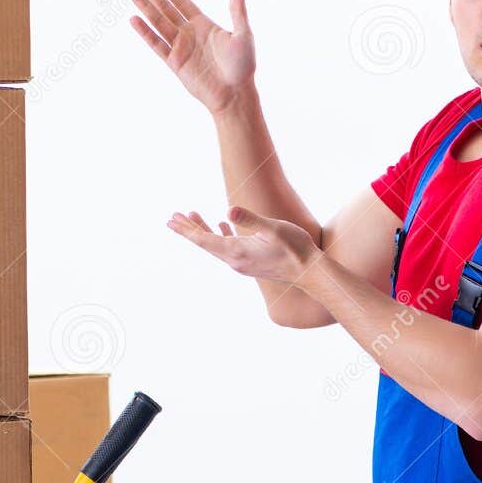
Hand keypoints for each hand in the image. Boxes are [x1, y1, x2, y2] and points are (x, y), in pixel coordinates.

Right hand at [127, 0, 255, 114]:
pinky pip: (156, 44)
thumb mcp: (243, 35)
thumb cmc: (243, 66)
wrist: (234, 94)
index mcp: (205, 24)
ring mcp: (180, 47)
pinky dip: (145, 32)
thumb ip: (238, 13)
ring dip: (144, 8)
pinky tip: (134, 19)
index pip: (183, 3)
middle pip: (166, 9)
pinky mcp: (174, 62)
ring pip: (158, 23)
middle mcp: (190, 33)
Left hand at [166, 205, 319, 283]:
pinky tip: (222, 225)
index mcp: (236, 251)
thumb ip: (251, 219)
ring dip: (203, 230)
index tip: (171, 220)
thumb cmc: (295, 249)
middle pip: (205, 243)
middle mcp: (235, 260)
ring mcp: (242, 263)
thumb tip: (228, 209)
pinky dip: (221, 234)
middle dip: (189, 229)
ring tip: (191, 217)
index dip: (187, 229)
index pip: (204, 240)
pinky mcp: (251, 262)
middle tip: (172, 218)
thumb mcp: (273, 229)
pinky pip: (229, 247)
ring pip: (216, 245)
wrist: (310, 273)